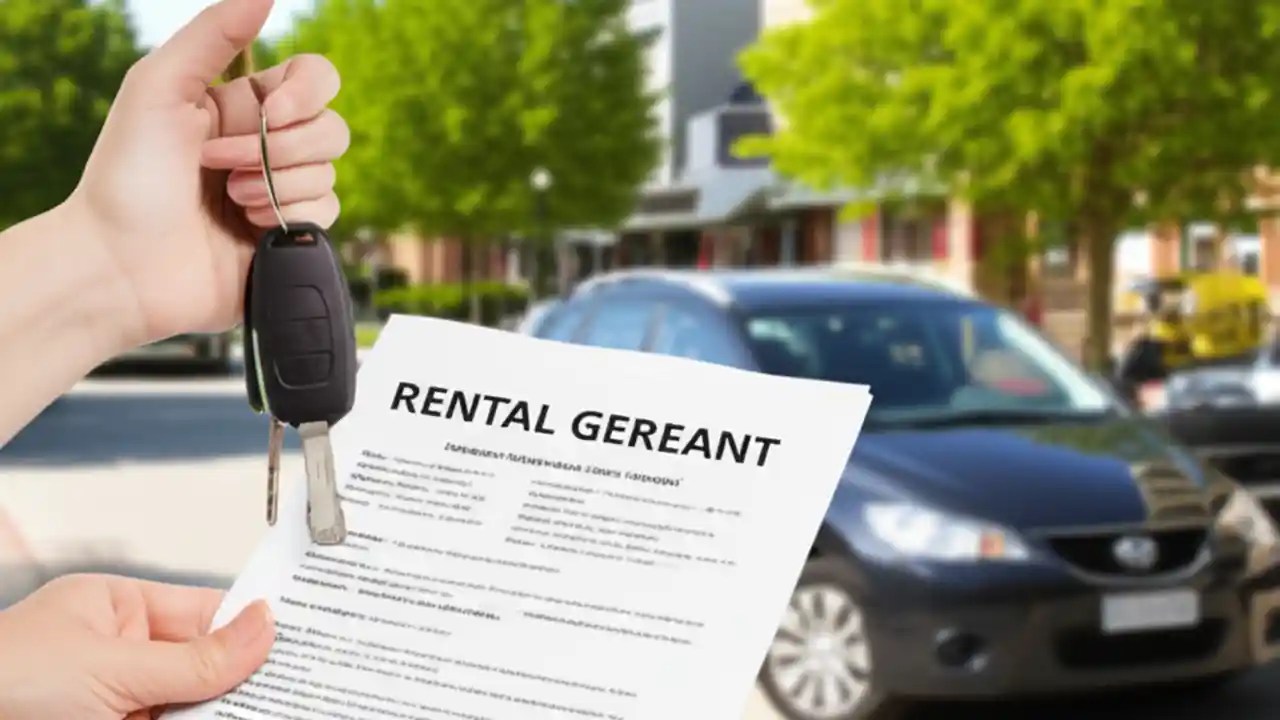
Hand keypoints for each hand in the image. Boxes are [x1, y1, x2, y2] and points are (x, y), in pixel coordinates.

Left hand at [0, 574, 273, 719]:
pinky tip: (233, 716)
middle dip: (244, 678)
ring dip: (227, 709)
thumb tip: (264, 627)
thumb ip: (194, 659)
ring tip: (278, 702)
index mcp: (111, 609)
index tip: (302, 634)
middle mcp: (114, 655)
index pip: (201, 612)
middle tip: (299, 685)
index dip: (251, 624)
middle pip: (203, 666)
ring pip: (192, 707)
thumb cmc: (0, 686)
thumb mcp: (109, 669)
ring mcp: (112, 703)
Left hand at [70, 0, 349, 350]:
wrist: (121, 265)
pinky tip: (246, 226)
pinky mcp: (287, 238)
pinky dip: (285, 217)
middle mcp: (266, 147)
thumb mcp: (158, 86)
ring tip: (227, 200)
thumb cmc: (127, 178)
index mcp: (242, 106)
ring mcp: (280, 194)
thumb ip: (215, 36)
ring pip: (329, 173)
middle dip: (280, 148)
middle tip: (220, 164)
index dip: (308, 93)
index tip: (271, 110)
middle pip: (332, 128)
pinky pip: (325, 215)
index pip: (316, 80)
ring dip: (276, 185)